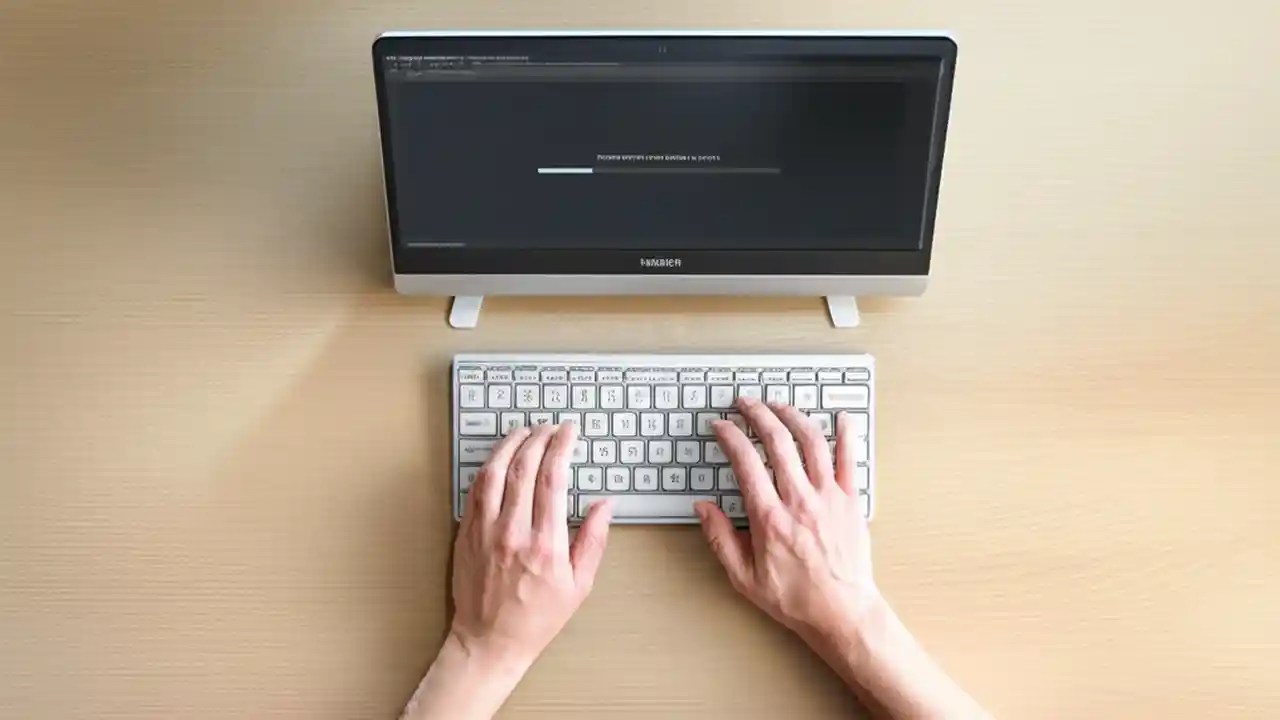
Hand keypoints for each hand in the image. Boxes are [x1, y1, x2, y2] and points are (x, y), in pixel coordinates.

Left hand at [450, 422, 612, 664]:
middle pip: (524, 468)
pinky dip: (489, 467)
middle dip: (539, 438)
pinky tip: (500, 458)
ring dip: (510, 445)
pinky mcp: (466, 534)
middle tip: (550, 427)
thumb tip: (604, 504)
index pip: (553, 479)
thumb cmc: (536, 618)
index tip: (569, 431)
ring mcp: (484, 532)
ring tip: (524, 431)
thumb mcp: (579, 585)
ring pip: (494, 473)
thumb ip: (593, 540)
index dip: (562, 447)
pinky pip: (475, 490)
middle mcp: (512, 533)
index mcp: (545, 545)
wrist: (489, 642)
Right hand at [695, 397, 878, 643]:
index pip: (745, 462)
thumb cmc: (795, 598)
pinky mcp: (851, 502)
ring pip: (812, 442)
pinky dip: (846, 435)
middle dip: (757, 414)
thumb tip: (703, 508)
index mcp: (770, 518)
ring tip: (779, 405)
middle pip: (777, 441)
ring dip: (793, 416)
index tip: (720, 426)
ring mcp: (829, 498)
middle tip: (745, 404)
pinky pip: (850, 460)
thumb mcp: (743, 577)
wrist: (842, 612)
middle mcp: (800, 501)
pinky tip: (841, 418)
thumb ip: (720, 538)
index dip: (729, 436)